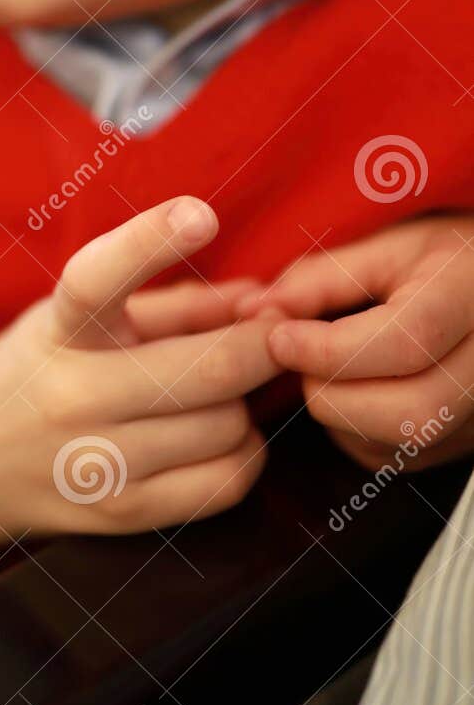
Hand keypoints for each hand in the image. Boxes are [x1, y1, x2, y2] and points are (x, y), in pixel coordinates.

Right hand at [0, 197, 279, 566]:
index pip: (97, 279)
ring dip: (244, 403)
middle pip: (208, 369)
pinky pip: (225, 483)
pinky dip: (242, 454)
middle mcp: (71, 397)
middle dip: (264, 344)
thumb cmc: (35, 371)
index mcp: (58, 331)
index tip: (201, 213)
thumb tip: (259, 298)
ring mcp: (96, 465)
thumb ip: (171, 303)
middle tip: (279, 329)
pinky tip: (219, 435)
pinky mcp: (121, 515)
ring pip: (226, 426)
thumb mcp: (79, 320)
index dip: (151, 241)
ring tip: (222, 390)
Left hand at [237, 217, 473, 470]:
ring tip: (323, 366)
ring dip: (339, 413)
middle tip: (296, 354)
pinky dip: (356, 431)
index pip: (407, 341)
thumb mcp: (386, 247)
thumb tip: (253, 312)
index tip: (277, 337)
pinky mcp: (467, 441)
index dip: (329, 349)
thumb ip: (320, 279)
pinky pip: (399, 457)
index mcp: (472, 293)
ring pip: (402, 443)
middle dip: (330, 391)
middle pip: (410, 410)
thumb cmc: (442, 256)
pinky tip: (352, 389)